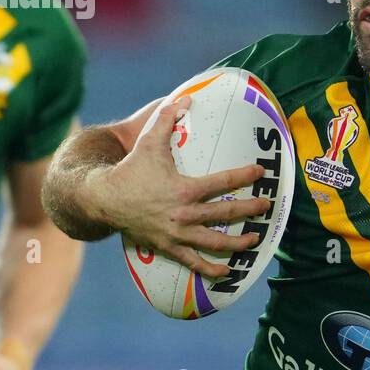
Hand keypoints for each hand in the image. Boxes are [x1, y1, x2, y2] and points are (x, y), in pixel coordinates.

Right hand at [96, 96, 269, 277]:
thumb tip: (186, 97)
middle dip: (249, 209)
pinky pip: (192, 262)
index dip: (244, 176)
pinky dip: (210, 269)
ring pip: (213, 242)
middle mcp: (183, 213)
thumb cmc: (130, 170)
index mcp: (184, 188)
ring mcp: (176, 233)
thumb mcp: (148, 142)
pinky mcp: (168, 247)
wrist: (103, 198)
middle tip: (266, 206)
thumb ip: (167, 119)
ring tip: (255, 239)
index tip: (260, 173)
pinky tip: (227, 272)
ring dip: (237, 242)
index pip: (222, 181)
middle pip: (224, 213)